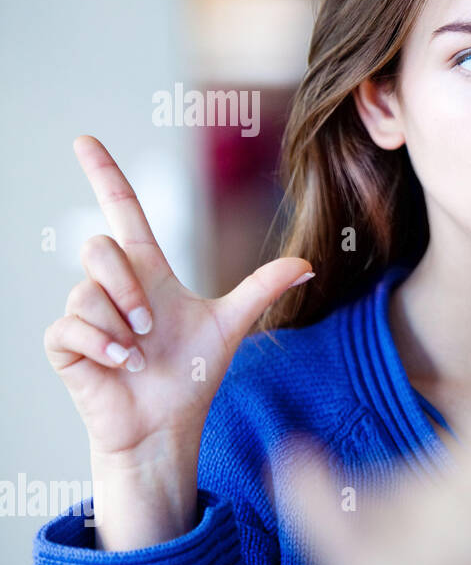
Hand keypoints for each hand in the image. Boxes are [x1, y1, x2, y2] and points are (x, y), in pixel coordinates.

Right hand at [43, 135, 312, 548]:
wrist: (169, 424)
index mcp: (149, 271)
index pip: (124, 210)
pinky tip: (123, 365)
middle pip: (100, 246)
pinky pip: (71, 326)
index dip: (105, 174)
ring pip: (87, 291)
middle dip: (129, 286)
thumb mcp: (231, 324)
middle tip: (153, 325)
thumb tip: (309, 264)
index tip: (86, 140)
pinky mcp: (66, 343)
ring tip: (141, 353)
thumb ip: (263, 288)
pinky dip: (103, 345)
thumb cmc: (194, 374)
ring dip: (122, 325)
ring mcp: (86, 312)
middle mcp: (114, 285)